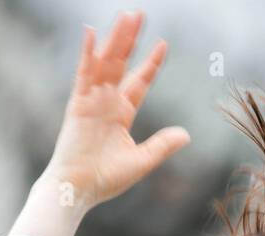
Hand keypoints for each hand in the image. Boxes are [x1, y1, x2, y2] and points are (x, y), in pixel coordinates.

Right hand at [41, 10, 189, 211]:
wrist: (79, 189)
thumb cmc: (105, 180)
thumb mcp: (142, 161)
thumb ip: (162, 145)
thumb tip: (187, 135)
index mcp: (120, 114)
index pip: (138, 82)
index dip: (150, 64)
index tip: (163, 44)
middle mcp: (106, 102)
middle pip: (121, 64)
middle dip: (130, 40)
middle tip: (139, 14)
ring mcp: (91, 100)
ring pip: (105, 62)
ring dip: (115, 39)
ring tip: (126, 16)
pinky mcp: (78, 104)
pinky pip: (83, 74)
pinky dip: (87, 54)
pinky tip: (92, 33)